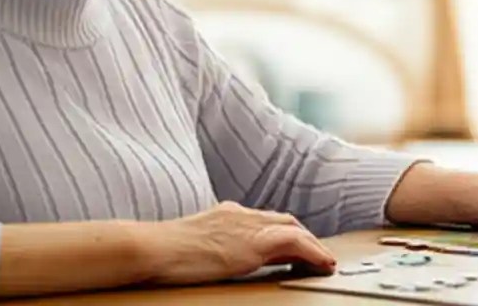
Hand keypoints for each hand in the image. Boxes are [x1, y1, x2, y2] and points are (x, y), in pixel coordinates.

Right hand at [140, 202, 336, 283]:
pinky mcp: (253, 243)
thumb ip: (209, 245)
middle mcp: (241, 214)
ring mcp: (248, 226)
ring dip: (313, 245)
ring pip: (294, 229)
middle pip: (284, 220)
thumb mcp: (190, 243)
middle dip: (304, 236)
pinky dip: (314, 252)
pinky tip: (323, 264)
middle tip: (317, 254)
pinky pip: (296, 243)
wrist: (152, 247)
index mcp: (226, 213)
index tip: (294, 245)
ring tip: (325, 262)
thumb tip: (214, 257)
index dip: (283, 231)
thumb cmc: (160, 252)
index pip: (263, 218)